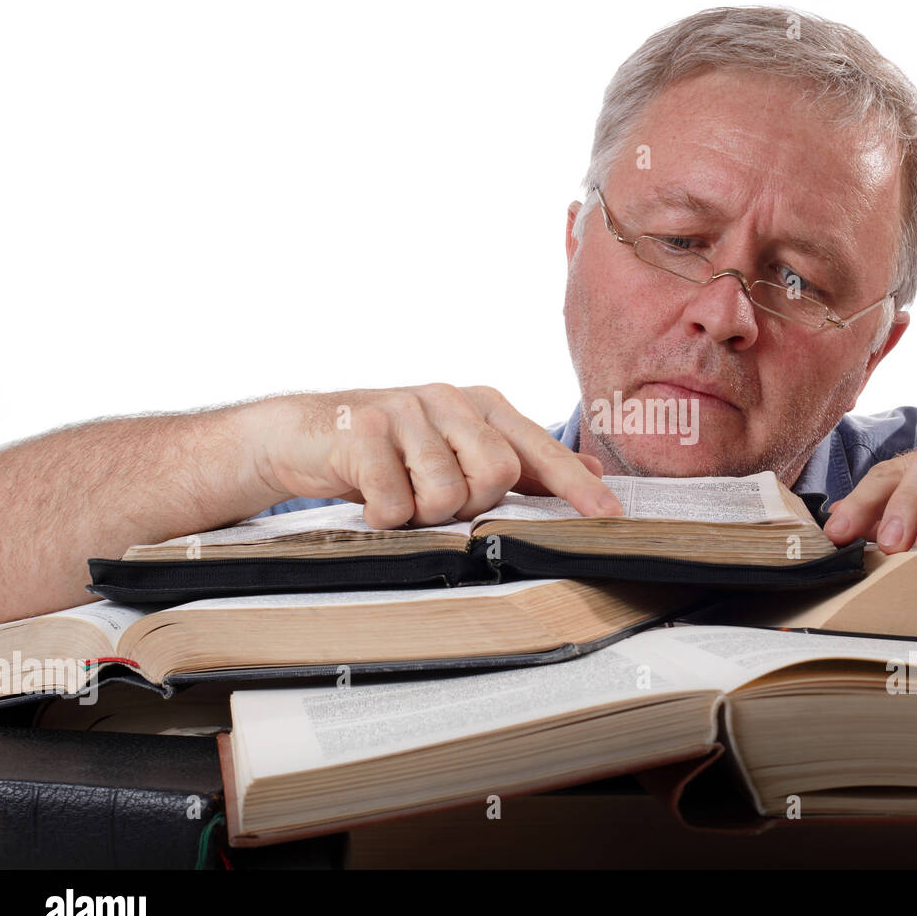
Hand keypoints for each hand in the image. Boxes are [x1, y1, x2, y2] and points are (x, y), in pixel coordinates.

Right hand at [245, 384, 621, 527]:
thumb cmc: (394, 451)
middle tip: (435, 498)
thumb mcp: (460, 450)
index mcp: (482, 405)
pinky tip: (369, 495)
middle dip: (470, 503)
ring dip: (422, 513)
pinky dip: (384, 516)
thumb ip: (521, 462)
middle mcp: (451, 399)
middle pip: (497, 474)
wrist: (306, 434)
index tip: (610, 515)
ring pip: (446, 494)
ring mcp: (406, 410)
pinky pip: (396, 504)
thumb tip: (590, 470)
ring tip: (400, 494)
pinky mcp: (363, 430)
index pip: (540, 449)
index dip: (576, 485)